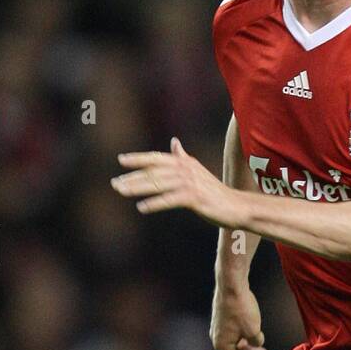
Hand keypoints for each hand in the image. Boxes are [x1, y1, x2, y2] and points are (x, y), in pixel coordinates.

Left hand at [111, 138, 251, 228]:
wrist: (235, 206)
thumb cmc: (214, 192)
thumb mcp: (197, 171)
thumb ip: (183, 157)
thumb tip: (174, 142)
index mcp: (185, 163)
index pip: (157, 158)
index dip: (139, 158)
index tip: (121, 160)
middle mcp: (186, 170)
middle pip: (154, 172)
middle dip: (133, 178)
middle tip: (115, 184)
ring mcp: (190, 183)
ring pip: (158, 184)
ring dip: (138, 188)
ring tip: (122, 192)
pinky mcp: (194, 198)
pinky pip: (169, 200)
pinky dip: (155, 203)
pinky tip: (142, 207)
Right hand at [211, 284, 277, 349]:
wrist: (232, 284)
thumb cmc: (241, 308)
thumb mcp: (253, 330)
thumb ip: (255, 342)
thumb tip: (257, 343)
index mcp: (222, 346)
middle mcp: (218, 340)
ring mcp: (220, 330)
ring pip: (237, 347)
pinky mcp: (224, 321)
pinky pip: (236, 337)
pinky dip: (247, 341)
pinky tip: (259, 340)